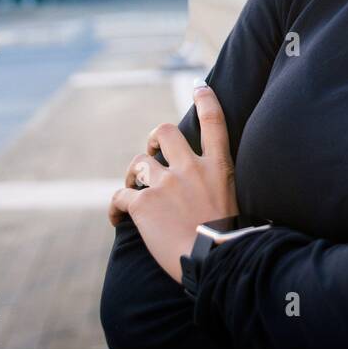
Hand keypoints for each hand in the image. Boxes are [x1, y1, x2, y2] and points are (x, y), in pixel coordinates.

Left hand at [109, 84, 238, 281]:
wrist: (215, 261)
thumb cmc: (228, 240)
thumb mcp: (232, 201)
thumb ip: (217, 187)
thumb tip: (208, 193)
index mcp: (219, 167)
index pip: (214, 121)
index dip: (206, 100)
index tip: (200, 87)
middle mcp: (191, 168)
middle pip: (165, 132)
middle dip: (153, 138)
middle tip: (151, 151)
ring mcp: (166, 184)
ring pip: (139, 164)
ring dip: (134, 176)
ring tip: (134, 193)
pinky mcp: (144, 204)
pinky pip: (120, 196)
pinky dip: (115, 208)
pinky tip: (117, 220)